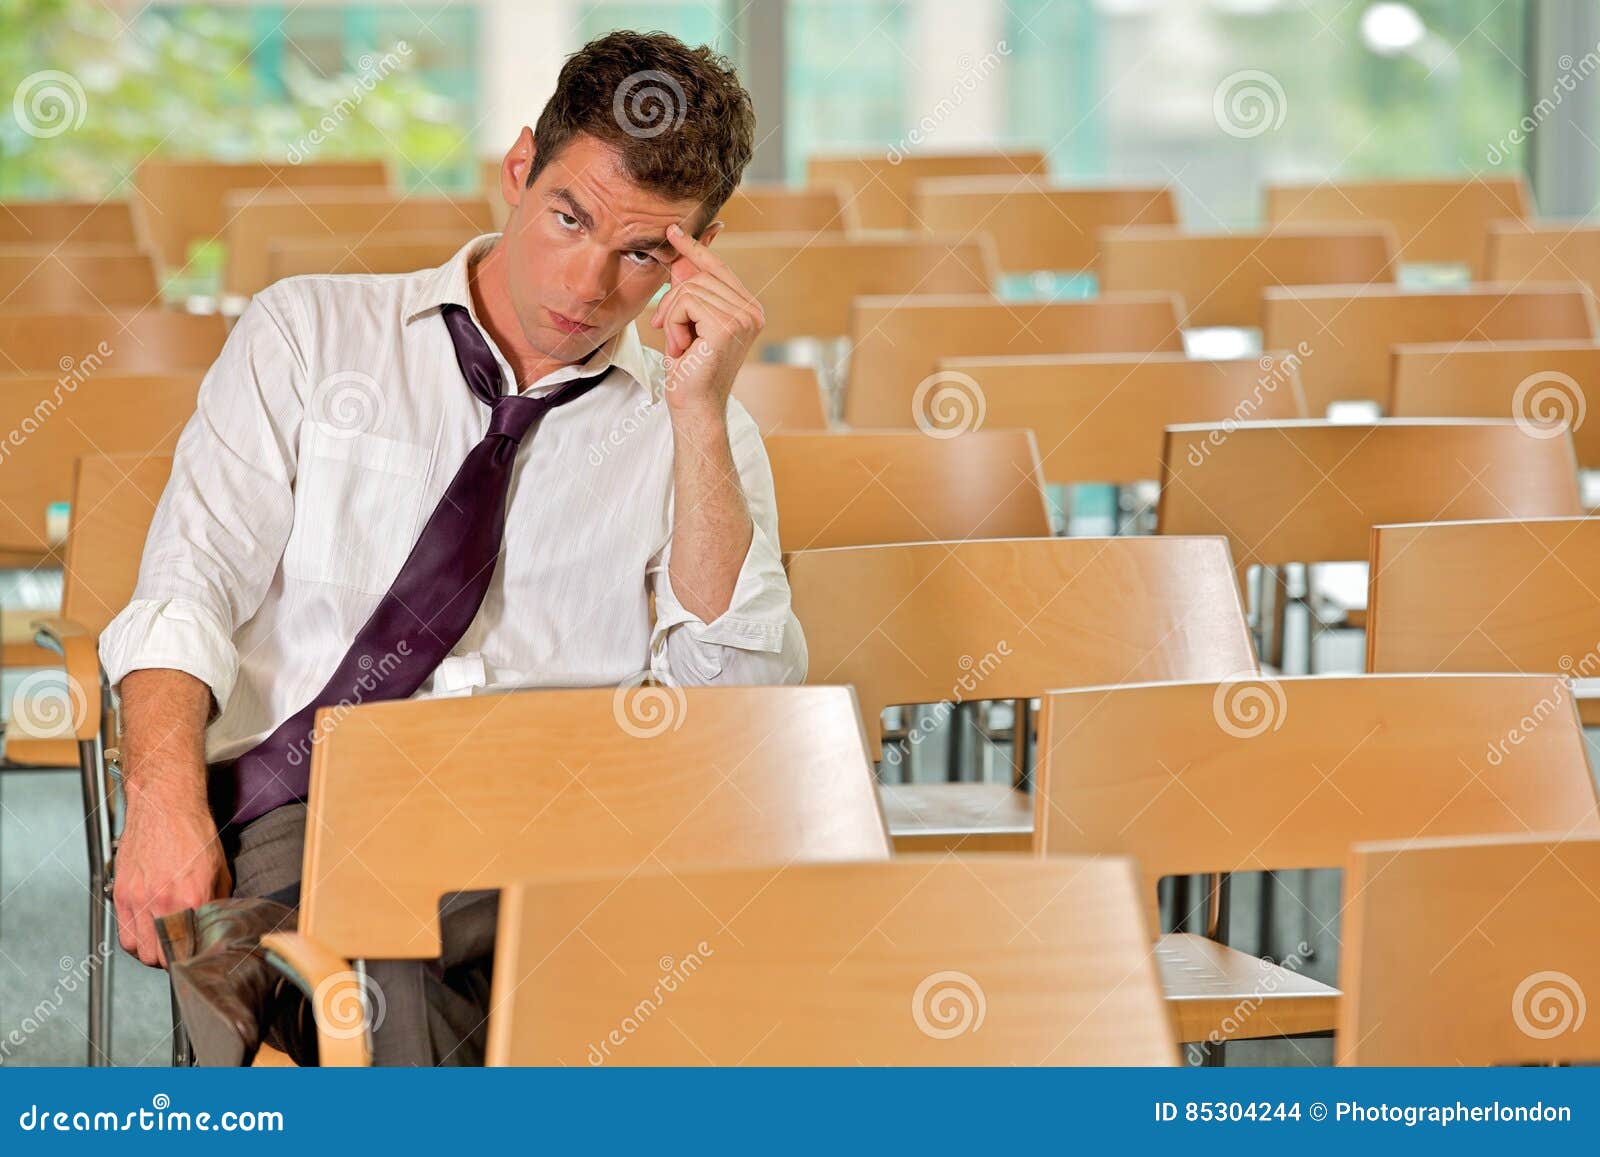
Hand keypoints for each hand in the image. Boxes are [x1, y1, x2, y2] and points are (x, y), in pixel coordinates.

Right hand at [113, 777, 231, 966]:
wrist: (164, 806)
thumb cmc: (193, 832)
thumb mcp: (220, 869)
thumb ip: (218, 901)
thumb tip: (217, 923)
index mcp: (192, 898)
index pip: (190, 948)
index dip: (194, 956)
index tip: (197, 955)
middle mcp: (162, 903)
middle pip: (161, 957)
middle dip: (172, 959)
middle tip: (180, 951)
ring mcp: (138, 899)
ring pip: (139, 950)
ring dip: (151, 953)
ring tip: (163, 944)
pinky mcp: (121, 894)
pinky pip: (124, 932)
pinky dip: (135, 939)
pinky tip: (147, 931)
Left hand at [649, 222, 764, 415]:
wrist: (694, 407)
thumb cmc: (690, 371)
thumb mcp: (687, 322)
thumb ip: (689, 290)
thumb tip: (682, 255)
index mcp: (748, 309)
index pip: (718, 268)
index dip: (695, 249)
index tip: (674, 230)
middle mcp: (752, 311)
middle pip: (699, 275)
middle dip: (673, 300)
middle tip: (667, 330)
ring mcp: (743, 318)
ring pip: (689, 288)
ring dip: (672, 316)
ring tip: (680, 345)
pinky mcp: (727, 326)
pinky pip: (686, 302)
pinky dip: (673, 324)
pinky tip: (681, 348)